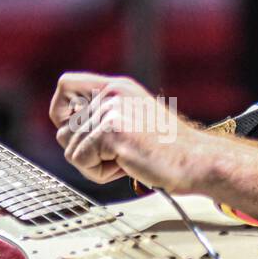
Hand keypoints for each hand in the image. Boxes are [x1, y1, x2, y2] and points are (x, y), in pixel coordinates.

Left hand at [49, 72, 209, 190]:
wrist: (196, 161)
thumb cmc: (169, 149)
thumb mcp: (133, 119)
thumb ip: (102, 117)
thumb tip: (65, 131)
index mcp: (116, 87)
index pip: (65, 85)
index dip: (61, 112)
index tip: (76, 132)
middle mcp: (112, 93)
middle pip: (64, 129)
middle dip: (86, 151)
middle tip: (117, 155)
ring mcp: (111, 111)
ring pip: (71, 149)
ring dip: (95, 165)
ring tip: (125, 160)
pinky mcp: (111, 131)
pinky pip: (81, 161)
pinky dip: (100, 173)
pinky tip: (126, 166)